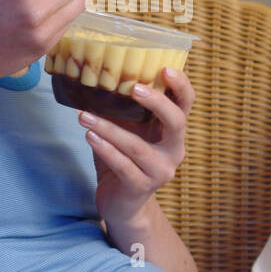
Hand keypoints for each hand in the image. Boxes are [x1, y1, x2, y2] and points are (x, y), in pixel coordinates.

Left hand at [78, 66, 194, 228]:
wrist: (121, 202)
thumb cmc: (123, 158)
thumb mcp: (127, 130)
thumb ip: (122, 108)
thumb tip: (97, 77)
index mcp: (173, 131)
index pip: (185, 104)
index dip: (181, 86)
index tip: (166, 68)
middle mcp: (174, 150)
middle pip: (176, 122)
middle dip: (157, 102)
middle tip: (133, 87)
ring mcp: (160, 171)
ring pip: (137, 146)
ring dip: (109, 129)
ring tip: (84, 116)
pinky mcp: (141, 187)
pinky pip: (123, 166)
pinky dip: (105, 149)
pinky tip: (89, 137)